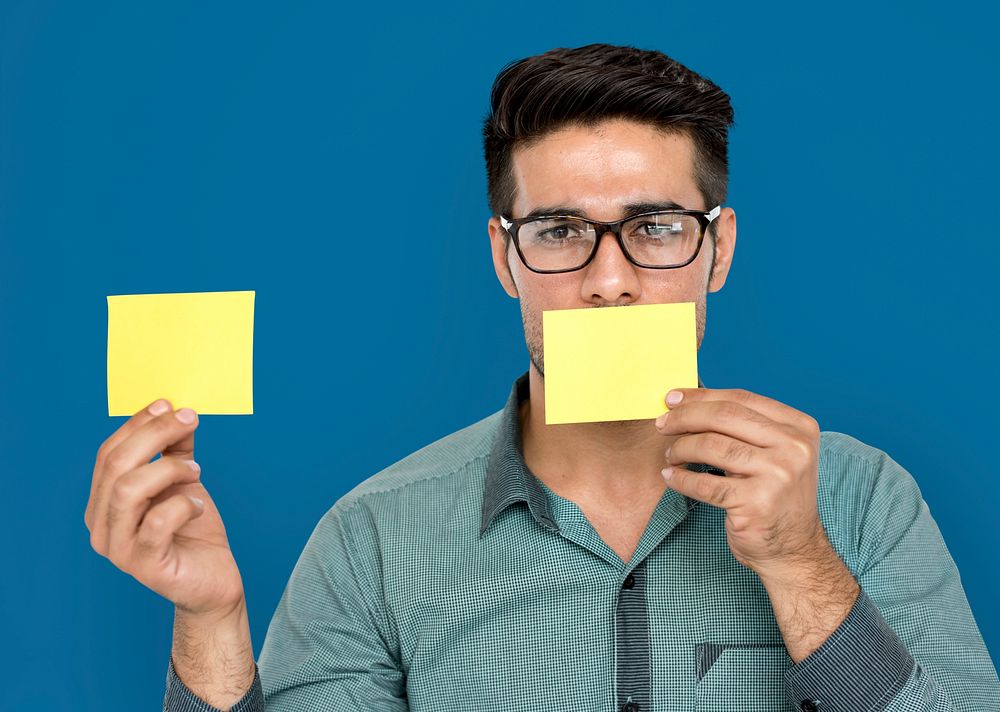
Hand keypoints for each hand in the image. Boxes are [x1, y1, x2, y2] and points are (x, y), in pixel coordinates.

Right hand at [85, 399, 244, 618]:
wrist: (213, 580)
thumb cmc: (193, 531)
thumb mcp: (183, 482)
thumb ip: (176, 451)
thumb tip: (179, 412)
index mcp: (104, 502)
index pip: (108, 454)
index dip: (137, 424)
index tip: (169, 404)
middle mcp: (102, 525)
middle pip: (116, 466)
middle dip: (155, 434)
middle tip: (189, 420)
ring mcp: (119, 548)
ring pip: (128, 490)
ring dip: (168, 469)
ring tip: (196, 472)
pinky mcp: (145, 566)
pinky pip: (157, 522)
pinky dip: (183, 504)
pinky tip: (198, 506)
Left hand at [653, 387, 826, 578]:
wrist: (793, 549)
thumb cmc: (772, 495)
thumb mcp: (770, 453)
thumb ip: (741, 426)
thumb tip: (686, 401)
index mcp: (798, 427)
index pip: (740, 399)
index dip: (701, 396)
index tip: (672, 399)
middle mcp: (794, 447)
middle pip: (724, 416)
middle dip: (685, 417)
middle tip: (662, 424)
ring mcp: (778, 475)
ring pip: (712, 446)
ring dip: (681, 448)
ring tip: (671, 455)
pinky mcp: (757, 503)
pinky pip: (705, 483)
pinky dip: (681, 478)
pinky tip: (671, 477)